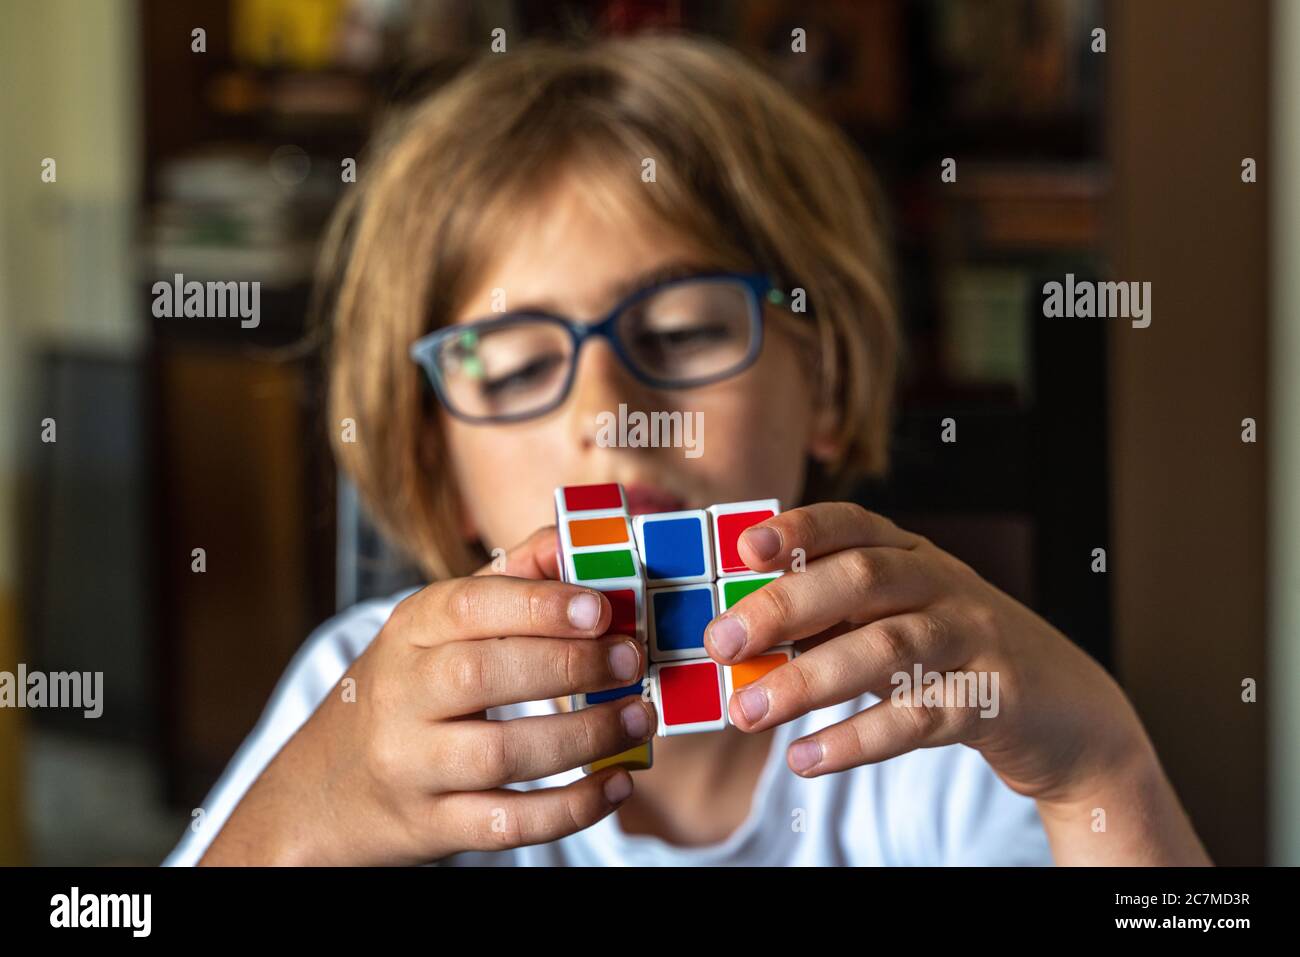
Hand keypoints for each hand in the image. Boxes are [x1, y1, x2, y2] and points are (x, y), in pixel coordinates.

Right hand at [200, 527, 656, 865]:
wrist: (326, 790)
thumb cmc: (410, 690)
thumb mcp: (438, 627)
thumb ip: (509, 582)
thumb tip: (574, 541)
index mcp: (410, 631)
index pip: (467, 609)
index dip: (537, 606)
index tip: (601, 607)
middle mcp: (402, 695)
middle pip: (482, 676)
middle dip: (568, 666)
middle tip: (629, 661)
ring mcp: (412, 766)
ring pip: (501, 754)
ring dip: (584, 737)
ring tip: (638, 719)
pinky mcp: (431, 826)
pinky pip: (508, 824)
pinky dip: (572, 808)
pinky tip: (616, 784)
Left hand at [703, 502, 1208, 863]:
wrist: (1070, 716)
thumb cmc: (958, 661)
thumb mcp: (901, 621)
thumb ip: (833, 620)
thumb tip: (740, 635)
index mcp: (915, 556)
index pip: (854, 524)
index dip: (800, 529)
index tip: (745, 548)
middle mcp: (946, 584)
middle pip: (862, 579)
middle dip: (784, 607)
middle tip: (722, 644)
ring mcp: (976, 638)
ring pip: (887, 648)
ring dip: (808, 681)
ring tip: (748, 711)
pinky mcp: (996, 700)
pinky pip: (920, 718)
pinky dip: (857, 738)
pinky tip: (807, 757)